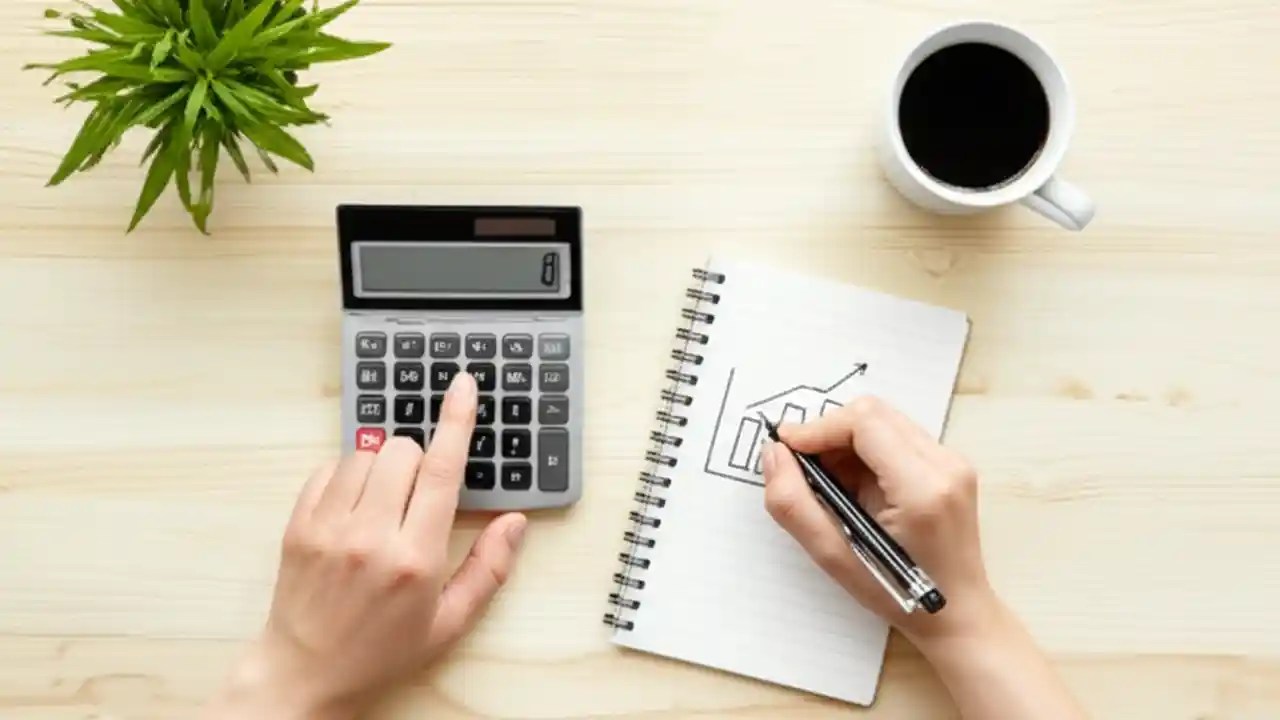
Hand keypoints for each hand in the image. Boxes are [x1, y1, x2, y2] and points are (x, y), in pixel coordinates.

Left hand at [207, 373, 527, 719]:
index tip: (463, 387)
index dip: (457, 421)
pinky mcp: (298, 526)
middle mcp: (371, 537)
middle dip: (418, 459)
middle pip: (402, 451)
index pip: (442, 470)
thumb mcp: (450, 622)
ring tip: (384, 505)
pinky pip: (328, 469)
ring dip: (382, 467)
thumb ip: (489, 569)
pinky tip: (354, 507)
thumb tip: (514, 522)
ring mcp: (329, 528)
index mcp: (416, 559)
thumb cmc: (382, 652)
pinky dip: (347, 476)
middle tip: (418, 495)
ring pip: (364, 454)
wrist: (305, 674)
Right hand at [764, 397, 1087, 718]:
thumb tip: (774, 454)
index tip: (786, 448)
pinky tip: (854, 485)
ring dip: (846, 440)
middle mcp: (945, 465)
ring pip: (884, 420)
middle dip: (829, 432)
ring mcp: (953, 462)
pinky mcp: (950, 465)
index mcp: (921, 489)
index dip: (817, 428)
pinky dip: (865, 450)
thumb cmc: (898, 595)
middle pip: (874, 413)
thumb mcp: (833, 557)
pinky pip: (897, 436)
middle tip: (804, 467)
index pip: (864, 422)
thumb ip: (794, 504)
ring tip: (829, 481)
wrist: (958, 614)